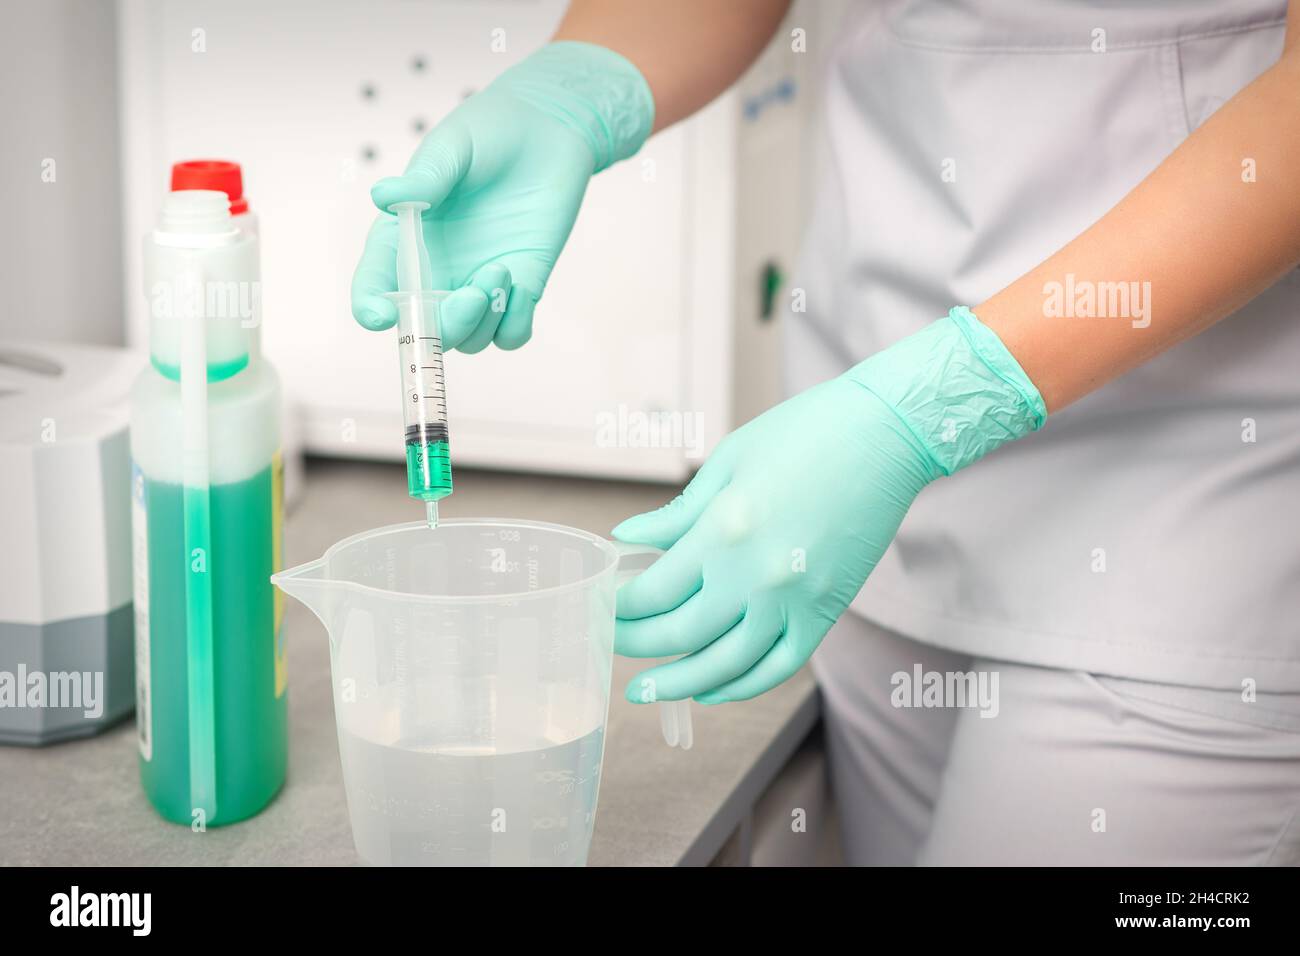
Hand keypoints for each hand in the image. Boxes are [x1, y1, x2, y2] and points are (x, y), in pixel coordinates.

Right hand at [350, 42, 652, 352]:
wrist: (548, 128)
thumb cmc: (490, 132)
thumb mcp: (452, 149)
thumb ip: (424, 178)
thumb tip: (384, 197)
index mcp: (405, 239)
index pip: (375, 287)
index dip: (371, 308)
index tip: (381, 316)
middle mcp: (438, 270)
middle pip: (428, 329)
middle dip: (447, 326)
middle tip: (473, 296)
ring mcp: (478, 283)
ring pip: (470, 340)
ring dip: (484, 320)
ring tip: (503, 269)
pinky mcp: (520, 286)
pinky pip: (511, 334)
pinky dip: (514, 325)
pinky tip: (523, 287)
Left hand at [612, 377, 939, 703]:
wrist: (888, 434)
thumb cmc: (807, 433)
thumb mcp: (729, 461)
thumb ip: (677, 513)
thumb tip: (627, 538)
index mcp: (723, 530)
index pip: (653, 591)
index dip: (619, 606)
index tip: (601, 606)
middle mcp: (756, 576)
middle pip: (678, 635)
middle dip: (633, 644)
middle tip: (607, 643)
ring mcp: (794, 601)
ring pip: (725, 666)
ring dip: (678, 684)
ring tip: (644, 691)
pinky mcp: (826, 612)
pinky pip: (776, 667)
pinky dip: (739, 686)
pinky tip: (708, 689)